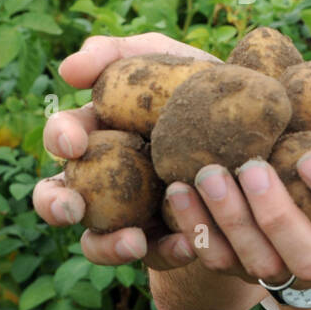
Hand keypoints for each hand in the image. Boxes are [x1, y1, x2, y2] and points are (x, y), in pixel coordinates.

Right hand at [31, 33, 219, 268]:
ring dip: (108, 246)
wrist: (255, 127)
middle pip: (56, 199)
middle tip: (71, 207)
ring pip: (97, 243)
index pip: (61, 137)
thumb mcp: (158, 58)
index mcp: (95, 134)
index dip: (58, 139)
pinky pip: (157, 256)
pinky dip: (168, 251)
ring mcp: (129, 215)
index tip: (74, 143)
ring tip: (133, 241)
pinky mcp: (164, 241)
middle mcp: (101, 180)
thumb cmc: (193, 84)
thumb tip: (67, 70)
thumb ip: (112, 53)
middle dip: (55, 206)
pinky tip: (188, 244)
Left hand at [164, 116, 310, 288]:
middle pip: (305, 257)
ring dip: (230, 220)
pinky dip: (195, 227)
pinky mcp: (241, 269)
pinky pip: (216, 259)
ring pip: (256, 261)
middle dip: (276, 215)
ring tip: (208, 174)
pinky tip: (179, 191)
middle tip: (252, 167)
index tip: (310, 159)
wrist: (309, 207)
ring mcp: (282, 271)